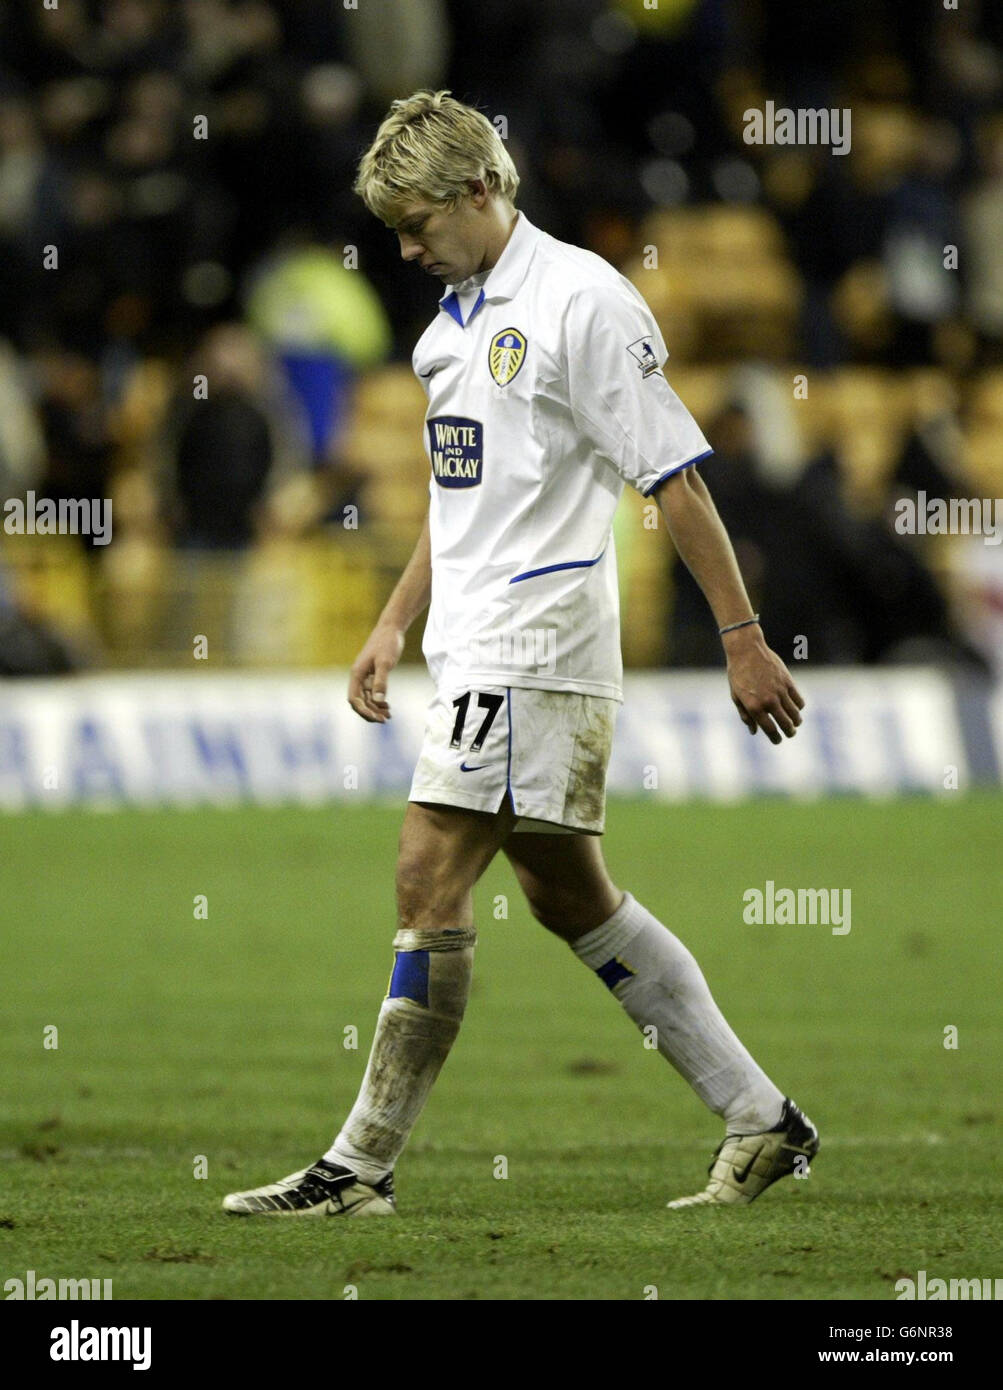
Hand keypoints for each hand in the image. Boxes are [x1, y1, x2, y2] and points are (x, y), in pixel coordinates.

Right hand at [348, 624, 405, 722]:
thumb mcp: (385, 662)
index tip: (376, 717)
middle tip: (385, 720)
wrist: (391, 629)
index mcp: (357, 674)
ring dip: (375, 708)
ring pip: (366, 698)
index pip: (354, 699)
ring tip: (389, 716)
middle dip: (370, 712)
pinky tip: (388, 706)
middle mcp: (358, 677)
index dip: (363, 710)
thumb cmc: (387, 643)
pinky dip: (379, 701)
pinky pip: (372, 693)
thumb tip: (378, 700)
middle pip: (359, 701)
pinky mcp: (373, 674)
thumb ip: (381, 681)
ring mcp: (365, 676)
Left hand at [723, 626, 803, 744]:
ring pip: (795, 714)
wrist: (746, 650)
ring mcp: (780, 691)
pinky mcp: (788, 682)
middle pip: (785, 725)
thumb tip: (754, 731)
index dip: (776, 739)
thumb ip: (746, 715)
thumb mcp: (736, 697)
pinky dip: (799, 707)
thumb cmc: (738, 674)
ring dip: (796, 722)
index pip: (770, 730)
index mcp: (754, 707)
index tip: (778, 740)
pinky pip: (799, 700)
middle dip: (789, 732)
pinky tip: (796, 708)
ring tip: (795, 723)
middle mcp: (769, 701)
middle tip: (790, 733)